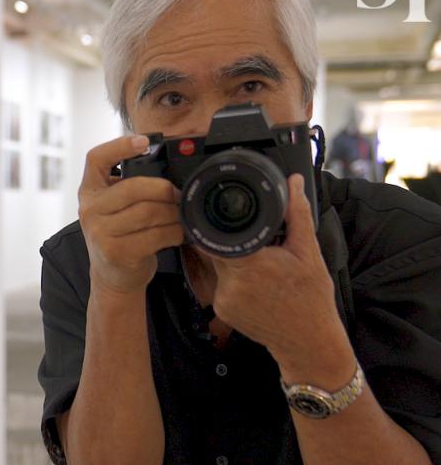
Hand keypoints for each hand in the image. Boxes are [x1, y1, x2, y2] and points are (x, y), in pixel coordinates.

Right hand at [78, 135, 183, 295]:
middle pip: (133, 187)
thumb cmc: (120, 234)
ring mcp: (100, 232)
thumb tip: (169, 167)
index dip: (119, 146)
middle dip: (164, 189)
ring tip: (180, 216)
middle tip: (179, 194)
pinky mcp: (116, 251)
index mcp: (90, 191)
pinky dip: (173, 232)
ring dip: (172, 213)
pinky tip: (177, 233)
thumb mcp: (114, 207)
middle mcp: (90, 209)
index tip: (144, 141)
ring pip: (148, 212)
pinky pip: (155, 234)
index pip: (96, 159)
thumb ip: (129, 186)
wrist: (113, 276)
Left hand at [204, 174, 352, 381]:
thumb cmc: (312, 298)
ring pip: (216, 265)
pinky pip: (219, 283)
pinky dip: (232, 277)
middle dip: (229, 239)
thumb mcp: (308, 252)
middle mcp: (231, 283)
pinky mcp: (222, 310)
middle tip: (253, 240)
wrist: (309, 343)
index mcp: (250, 265)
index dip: (216, 221)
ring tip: (258, 264)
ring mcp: (223, 299)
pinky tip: (254, 283)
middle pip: (215, 248)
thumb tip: (292, 183)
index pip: (217, 235)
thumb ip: (297, 214)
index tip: (220, 211)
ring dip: (231, 258)